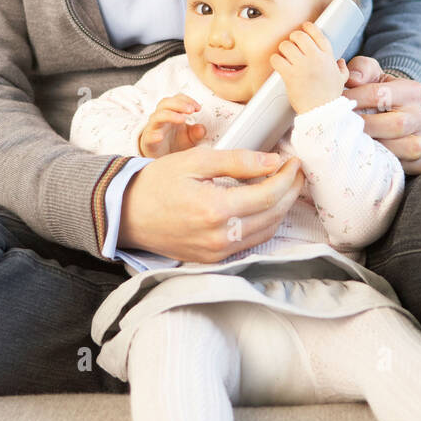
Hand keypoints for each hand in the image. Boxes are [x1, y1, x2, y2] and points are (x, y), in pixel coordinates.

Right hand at [117, 148, 306, 262]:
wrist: (125, 213)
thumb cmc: (156, 183)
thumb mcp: (195, 161)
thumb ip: (236, 161)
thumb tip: (271, 161)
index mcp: (215, 209)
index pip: (268, 194)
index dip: (287, 176)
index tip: (293, 161)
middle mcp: (219, 236)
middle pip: (273, 215)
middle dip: (290, 191)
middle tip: (295, 172)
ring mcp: (216, 252)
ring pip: (266, 231)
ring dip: (280, 208)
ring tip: (284, 185)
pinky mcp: (212, 259)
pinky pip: (250, 242)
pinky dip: (264, 223)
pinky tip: (264, 205)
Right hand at [138, 95, 206, 157]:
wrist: (162, 160)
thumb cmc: (175, 145)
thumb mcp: (190, 139)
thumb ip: (196, 133)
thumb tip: (201, 128)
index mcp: (172, 114)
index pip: (177, 99)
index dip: (187, 100)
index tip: (198, 108)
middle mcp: (162, 118)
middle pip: (165, 103)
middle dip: (179, 104)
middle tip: (191, 110)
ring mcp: (153, 129)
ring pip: (157, 116)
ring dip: (170, 115)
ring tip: (182, 119)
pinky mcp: (148, 141)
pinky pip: (148, 136)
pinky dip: (153, 135)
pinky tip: (160, 137)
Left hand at [268, 20, 348, 114]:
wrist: (321, 112)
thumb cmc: (329, 97)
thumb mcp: (341, 81)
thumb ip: (341, 69)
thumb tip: (340, 62)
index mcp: (328, 57)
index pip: (317, 34)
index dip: (309, 27)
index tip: (304, 26)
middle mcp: (315, 58)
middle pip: (299, 36)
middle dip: (293, 38)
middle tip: (291, 45)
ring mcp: (302, 65)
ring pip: (286, 45)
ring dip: (283, 49)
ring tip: (284, 56)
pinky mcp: (290, 75)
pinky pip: (277, 59)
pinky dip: (275, 60)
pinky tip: (278, 65)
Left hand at [343, 55, 420, 174]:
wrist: (394, 114)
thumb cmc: (376, 92)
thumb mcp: (370, 74)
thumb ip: (361, 69)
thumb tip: (353, 79)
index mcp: (413, 90)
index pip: (381, 94)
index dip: (353, 99)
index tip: (333, 103)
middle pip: (396, 124)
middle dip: (365, 128)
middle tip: (341, 129)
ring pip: (407, 149)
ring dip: (377, 150)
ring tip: (353, 146)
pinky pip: (415, 167)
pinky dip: (394, 167)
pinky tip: (371, 163)